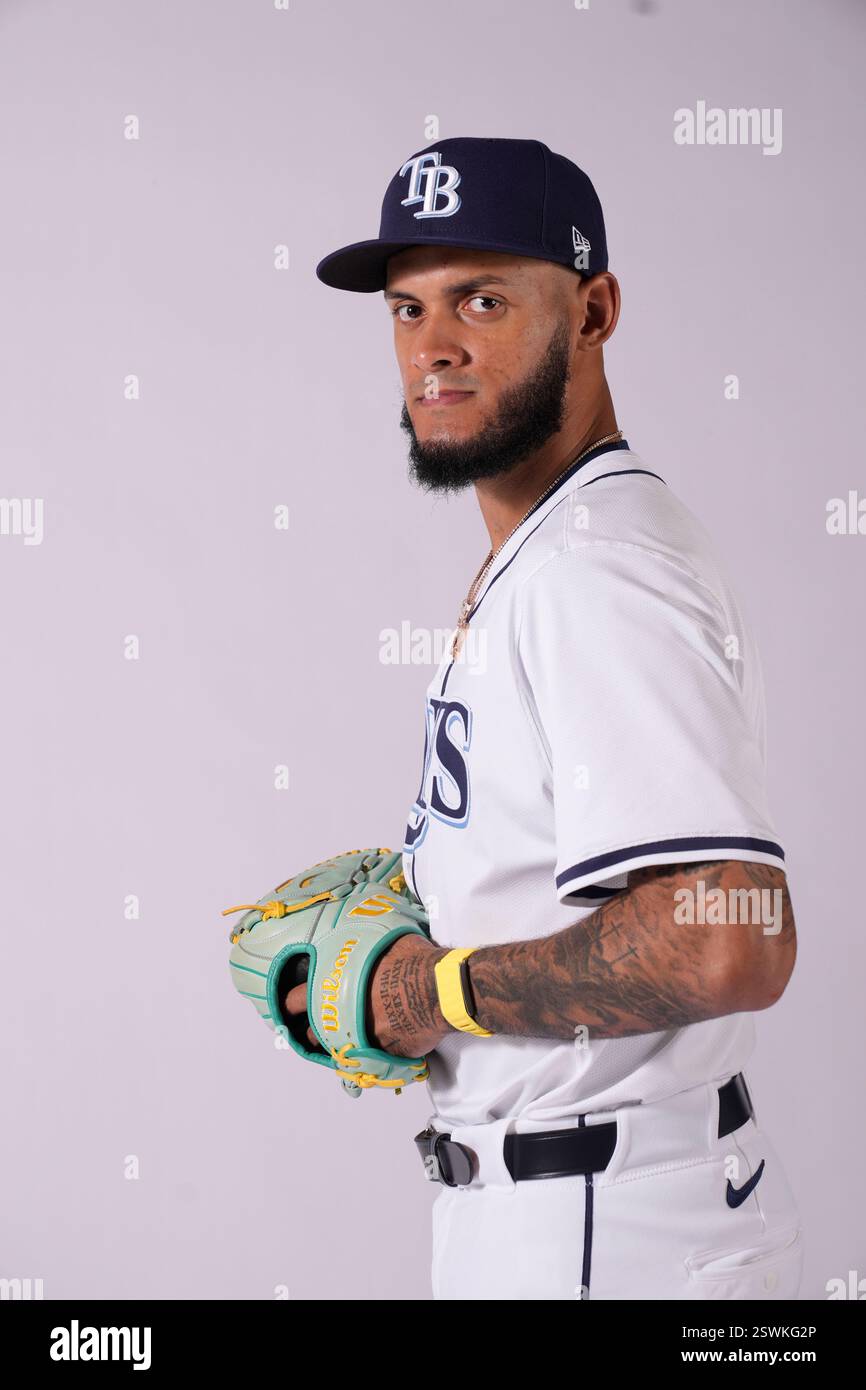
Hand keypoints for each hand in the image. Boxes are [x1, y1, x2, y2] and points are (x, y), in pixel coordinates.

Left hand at [283, 934, 449, 1059]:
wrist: (439, 991)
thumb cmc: (412, 961)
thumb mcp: (382, 940)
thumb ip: (364, 946)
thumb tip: (365, 931)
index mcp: (335, 986)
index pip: (295, 999)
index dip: (289, 1003)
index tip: (287, 1006)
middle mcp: (343, 1017)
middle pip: (312, 1033)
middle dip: (310, 1031)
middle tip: (311, 1029)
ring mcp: (361, 1039)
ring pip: (337, 1050)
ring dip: (337, 1045)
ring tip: (342, 1039)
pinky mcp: (383, 1055)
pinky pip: (370, 1058)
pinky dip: (372, 1052)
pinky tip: (378, 1045)